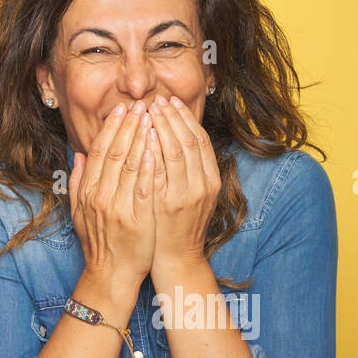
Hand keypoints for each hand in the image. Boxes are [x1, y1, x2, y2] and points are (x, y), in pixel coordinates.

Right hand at [68, 102, 157, 304]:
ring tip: (151, 117)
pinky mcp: (137, 219)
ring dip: (141, 137)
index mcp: (88, 191)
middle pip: (115, 152)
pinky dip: (148, 166)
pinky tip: (155, 148)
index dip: (110, 128)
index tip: (121, 109)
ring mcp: (118, 207)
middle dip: (128, 125)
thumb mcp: (79, 211)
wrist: (111, 274)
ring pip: (130, 164)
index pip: (99, 150)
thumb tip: (79, 155)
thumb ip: (78, 182)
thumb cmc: (99, 241)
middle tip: (140, 104)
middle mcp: (100, 196)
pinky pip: (144, 187)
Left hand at [145, 96, 220, 265]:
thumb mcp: (193, 195)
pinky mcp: (167, 205)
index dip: (187, 119)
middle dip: (173, 117)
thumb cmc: (178, 224)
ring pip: (177, 152)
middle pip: (190, 141)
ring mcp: (185, 195)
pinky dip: (154, 151)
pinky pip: (161, 172)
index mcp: (211, 181)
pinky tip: (145, 135)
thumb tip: (175, 136)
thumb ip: (189, 169)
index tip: (173, 101)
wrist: (176, 258)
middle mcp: (202, 186)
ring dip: (163, 127)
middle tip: (158, 99)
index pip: (201, 140)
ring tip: (149, 110)